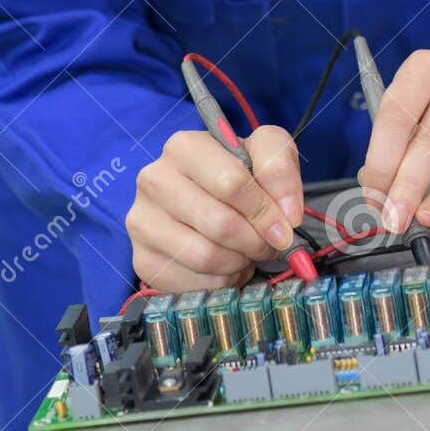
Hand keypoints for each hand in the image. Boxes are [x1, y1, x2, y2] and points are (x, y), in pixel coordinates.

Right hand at [125, 124, 304, 292]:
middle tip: (267, 245)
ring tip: (245, 253)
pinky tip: (224, 267)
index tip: (283, 227)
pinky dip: (219, 281)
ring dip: (238, 262)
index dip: (265, 211)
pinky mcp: (142, 259)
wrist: (201, 196)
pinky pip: (190, 284)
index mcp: (181, 147)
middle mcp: (153, 180)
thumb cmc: (235, 171)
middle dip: (254, 241)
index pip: (231, 182)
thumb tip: (287, 215)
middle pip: (219, 223)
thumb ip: (280, 168)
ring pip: (204, 256)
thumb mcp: (265, 151)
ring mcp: (142, 221)